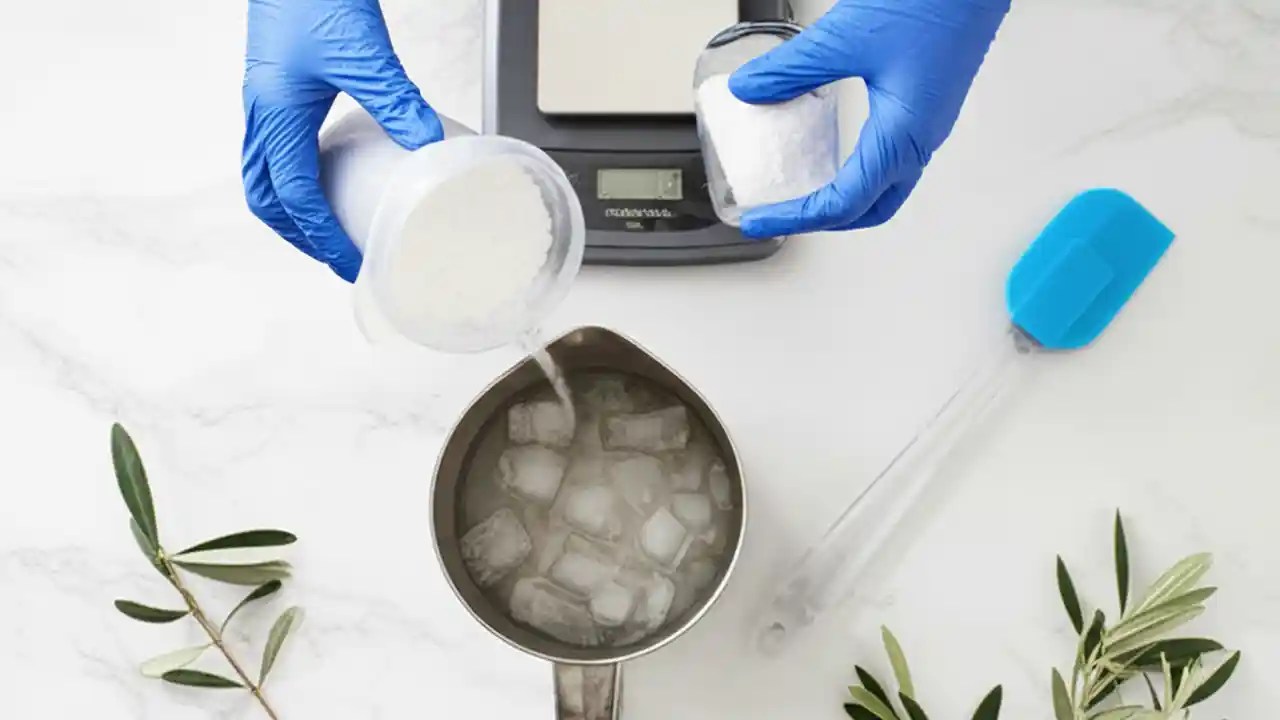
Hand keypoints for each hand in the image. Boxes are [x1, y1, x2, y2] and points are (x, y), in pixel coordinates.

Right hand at [242, 0, 442, 281]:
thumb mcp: (361, 51)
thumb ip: (396, 99)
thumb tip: (430, 145)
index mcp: (276, 114)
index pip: (295, 197)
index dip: (322, 236)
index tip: (350, 261)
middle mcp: (260, 112)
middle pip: (266, 197)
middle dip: (299, 235)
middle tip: (336, 257)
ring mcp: (262, 100)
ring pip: (262, 174)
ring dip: (291, 211)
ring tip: (325, 230)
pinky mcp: (274, 87)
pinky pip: (272, 148)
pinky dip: (292, 176)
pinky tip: (324, 176)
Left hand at [729, 0, 1010, 237]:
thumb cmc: (936, 2)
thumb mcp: (845, 36)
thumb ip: (793, 68)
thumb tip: (751, 89)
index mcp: (902, 137)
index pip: (843, 202)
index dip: (796, 218)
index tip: (761, 220)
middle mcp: (920, 139)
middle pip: (871, 208)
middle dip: (823, 220)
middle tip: (782, 215)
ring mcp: (928, 123)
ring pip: (885, 185)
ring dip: (843, 197)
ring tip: (802, 187)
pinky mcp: (927, 103)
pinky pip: (891, 155)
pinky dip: (857, 167)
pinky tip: (834, 144)